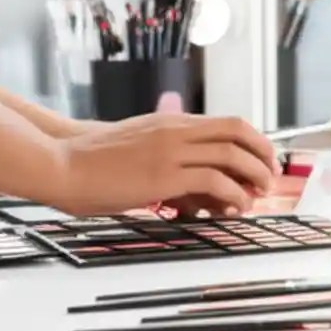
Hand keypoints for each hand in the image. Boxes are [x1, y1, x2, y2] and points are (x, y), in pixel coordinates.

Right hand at [54, 114, 279, 216]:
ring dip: (253, 175)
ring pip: (231, 154)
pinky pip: (212, 180)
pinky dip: (232, 194)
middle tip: (271, 177)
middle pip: (238, 131)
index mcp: (173, 122)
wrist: (60, 162)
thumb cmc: (94, 161)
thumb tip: (199, 186)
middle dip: (263, 154)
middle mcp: (176, 130)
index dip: (255, 141)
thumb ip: (171, 157)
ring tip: (258, 195)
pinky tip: (233, 207)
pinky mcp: (163, 175)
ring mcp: (170, 151)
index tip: (264, 160)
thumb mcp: (140, 147)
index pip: (229, 123)